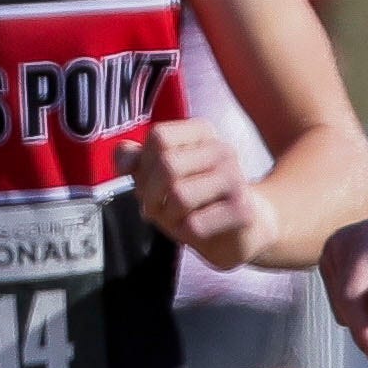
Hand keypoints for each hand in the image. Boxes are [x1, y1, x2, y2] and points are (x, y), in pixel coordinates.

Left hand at [134, 119, 272, 269]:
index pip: (159, 137)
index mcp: (202, 133)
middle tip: (154, 208)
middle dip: (151, 194)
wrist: (245, 228)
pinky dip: (185, 233)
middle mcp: (222, 150)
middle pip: (167, 165)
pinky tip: (194, 231)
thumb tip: (122, 160)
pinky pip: (195, 224)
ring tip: (174, 219)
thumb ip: (137, 161)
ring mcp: (236, 179)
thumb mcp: (162, 177)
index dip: (143, 165)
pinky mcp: (242, 210)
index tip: (147, 183)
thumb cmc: (198, 199)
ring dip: (167, 216)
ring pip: (180, 196)